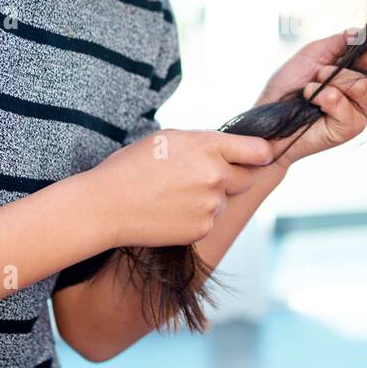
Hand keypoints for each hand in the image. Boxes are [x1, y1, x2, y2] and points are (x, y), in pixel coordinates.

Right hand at [84, 130, 274, 248]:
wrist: (106, 206)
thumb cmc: (131, 166)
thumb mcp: (169, 139)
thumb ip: (204, 143)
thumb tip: (228, 150)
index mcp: (208, 146)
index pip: (259, 150)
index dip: (260, 154)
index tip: (257, 157)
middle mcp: (216, 175)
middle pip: (247, 178)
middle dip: (232, 177)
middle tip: (203, 177)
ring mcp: (210, 204)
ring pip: (224, 200)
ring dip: (209, 198)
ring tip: (175, 195)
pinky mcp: (202, 228)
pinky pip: (209, 220)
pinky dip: (196, 217)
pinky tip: (170, 211)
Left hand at [256, 31, 366, 167]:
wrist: (269, 114)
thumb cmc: (290, 87)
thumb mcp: (315, 53)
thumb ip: (340, 42)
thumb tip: (359, 33)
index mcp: (366, 80)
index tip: (359, 51)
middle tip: (336, 66)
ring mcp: (360, 115)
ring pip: (361, 86)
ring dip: (330, 79)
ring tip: (313, 86)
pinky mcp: (347, 129)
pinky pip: (341, 102)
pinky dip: (320, 94)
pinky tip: (310, 99)